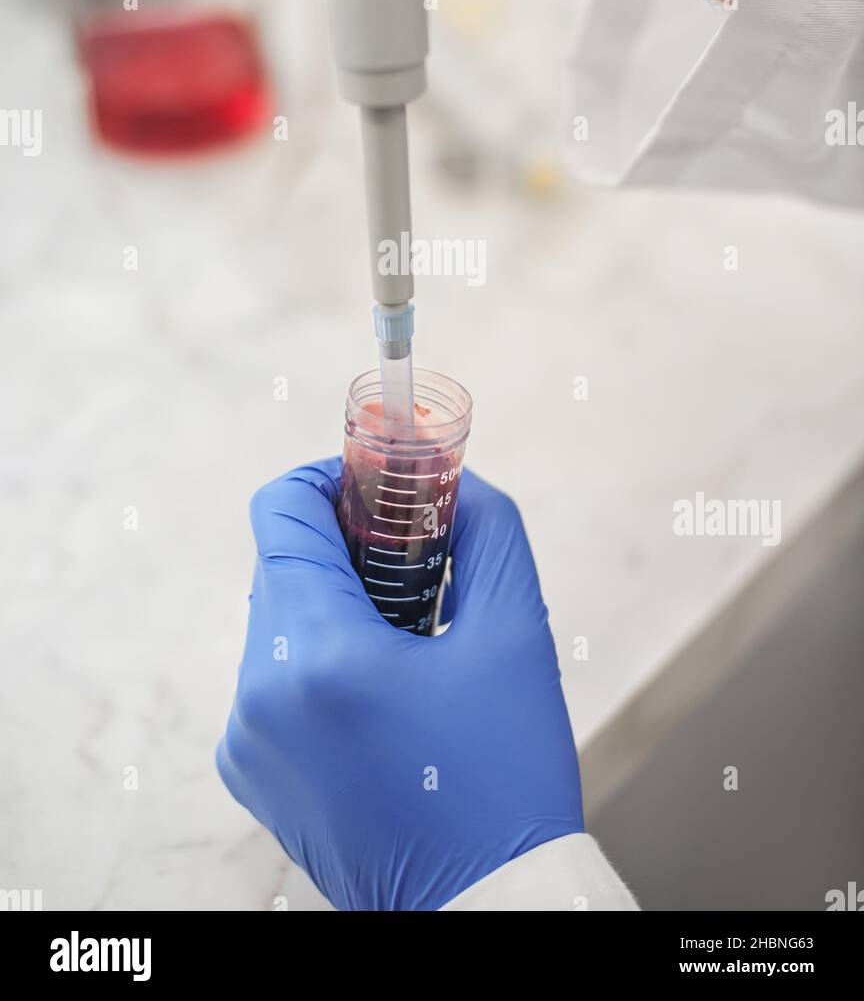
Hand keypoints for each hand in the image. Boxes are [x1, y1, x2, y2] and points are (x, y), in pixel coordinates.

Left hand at [216, 458, 582, 911]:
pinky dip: (317, 660)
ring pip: (276, 620)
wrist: (483, 910)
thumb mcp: (517, 638)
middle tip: (415, 562)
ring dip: (332, 604)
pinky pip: (272, 679)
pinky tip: (381, 692)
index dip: (328, 478)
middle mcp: (262, 695)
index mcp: (319, 655)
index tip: (380, 488)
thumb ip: (489, 532)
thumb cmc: (505, 782)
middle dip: (344, 546)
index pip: (280, 511)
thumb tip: (458, 482)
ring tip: (408, 636)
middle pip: (280, 564)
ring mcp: (247, 740)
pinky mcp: (251, 774)